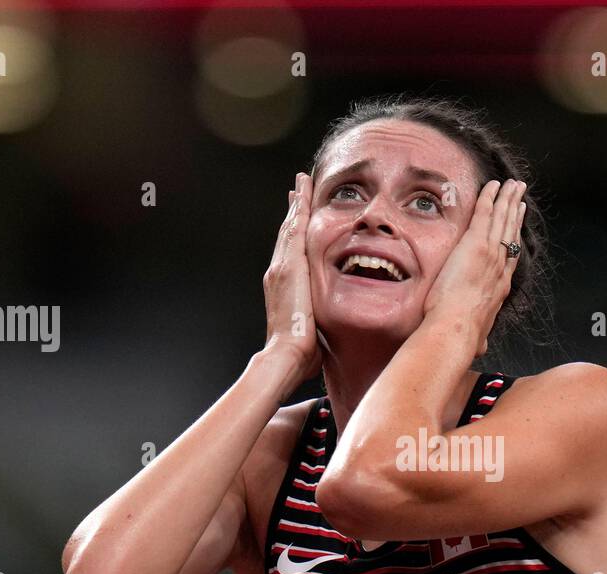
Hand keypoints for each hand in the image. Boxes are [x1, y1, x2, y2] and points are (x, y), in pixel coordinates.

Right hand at [262, 172, 321, 386]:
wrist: (285, 355)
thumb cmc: (300, 354)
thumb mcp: (311, 332)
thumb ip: (318, 324)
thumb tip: (328, 335)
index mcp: (285, 288)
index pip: (292, 254)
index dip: (296, 234)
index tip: (300, 217)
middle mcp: (278, 273)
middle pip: (287, 234)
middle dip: (293, 211)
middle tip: (297, 189)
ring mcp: (281, 268)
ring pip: (289, 227)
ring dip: (296, 204)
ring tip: (300, 183)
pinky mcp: (288, 266)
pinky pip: (294, 229)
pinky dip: (297, 209)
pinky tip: (302, 192)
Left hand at [422, 179, 526, 353]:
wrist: (456, 329)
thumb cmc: (463, 336)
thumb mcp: (477, 339)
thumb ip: (480, 338)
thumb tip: (480, 346)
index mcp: (500, 287)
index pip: (509, 256)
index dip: (514, 236)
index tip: (517, 222)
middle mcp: (500, 267)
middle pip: (510, 232)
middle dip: (515, 211)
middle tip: (519, 195)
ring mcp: (490, 253)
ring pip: (502, 219)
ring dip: (507, 198)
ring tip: (513, 184)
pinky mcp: (475, 244)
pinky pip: (485, 214)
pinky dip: (490, 197)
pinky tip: (493, 184)